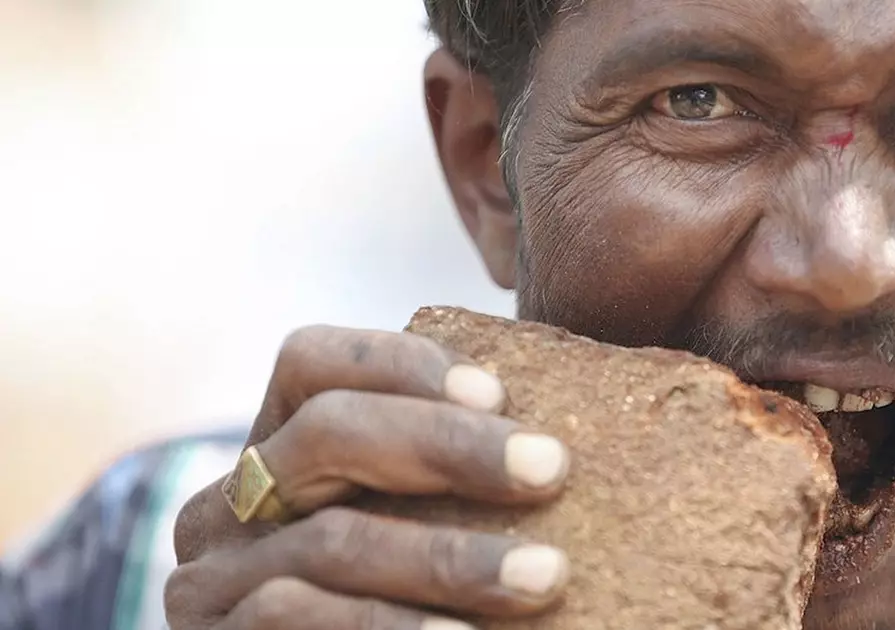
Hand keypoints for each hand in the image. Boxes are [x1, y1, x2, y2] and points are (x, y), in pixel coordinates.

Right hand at [165, 325, 570, 628]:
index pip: (311, 363)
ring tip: (543, 577)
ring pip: (329, 541)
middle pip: (326, 432)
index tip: (498, 393)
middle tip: (551, 469)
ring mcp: (212, 582)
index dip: (402, 364)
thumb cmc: (402, 602)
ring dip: (447, 558)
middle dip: (447, 444)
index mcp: (277, 454)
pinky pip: (294, 619)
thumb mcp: (409, 528)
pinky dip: (391, 628)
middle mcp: (229, 505)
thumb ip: (443, 482)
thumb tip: (554, 447)